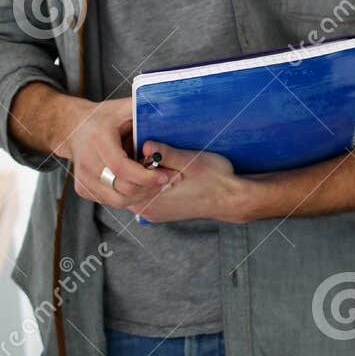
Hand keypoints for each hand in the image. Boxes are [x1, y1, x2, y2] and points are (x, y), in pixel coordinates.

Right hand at [60, 97, 177, 210]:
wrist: (75, 129)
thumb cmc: (105, 117)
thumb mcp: (124, 107)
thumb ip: (144, 109)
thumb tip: (172, 107)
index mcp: (98, 141)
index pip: (121, 168)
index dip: (146, 176)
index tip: (167, 174)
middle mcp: (87, 163)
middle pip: (122, 188)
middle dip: (150, 187)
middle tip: (171, 179)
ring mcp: (83, 178)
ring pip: (118, 200)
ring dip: (143, 195)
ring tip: (161, 184)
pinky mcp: (83, 189)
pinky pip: (111, 201)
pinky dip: (131, 197)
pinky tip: (144, 186)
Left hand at [132, 142, 248, 223]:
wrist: (231, 199)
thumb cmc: (215, 179)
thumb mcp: (192, 161)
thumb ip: (167, 154)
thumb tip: (146, 145)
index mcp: (149, 197)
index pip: (123, 177)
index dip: (128, 157)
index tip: (138, 142)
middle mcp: (146, 209)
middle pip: (125, 184)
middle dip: (132, 166)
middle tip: (144, 147)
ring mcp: (153, 213)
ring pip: (134, 191)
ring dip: (141, 176)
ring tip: (154, 159)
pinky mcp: (161, 213)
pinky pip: (145, 197)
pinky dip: (149, 185)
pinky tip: (162, 172)